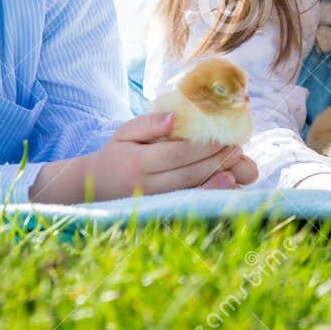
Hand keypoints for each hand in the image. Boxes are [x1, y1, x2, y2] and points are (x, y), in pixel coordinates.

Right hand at [28, 112, 251, 202]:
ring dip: (217, 179)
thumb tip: (175, 117)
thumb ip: (149, 123)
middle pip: (189, 173)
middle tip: (237, 148)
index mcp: (137, 162)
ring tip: (238, 165)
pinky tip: (225, 186)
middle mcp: (145, 185)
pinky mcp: (158, 212)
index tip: (224, 136)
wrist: (93, 188)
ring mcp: (153, 202)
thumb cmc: (115, 154)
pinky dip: (208, 195)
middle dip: (217, 160)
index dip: (204, 146)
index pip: (178, 153)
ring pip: (191, 191)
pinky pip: (188, 203)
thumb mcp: (125, 133)